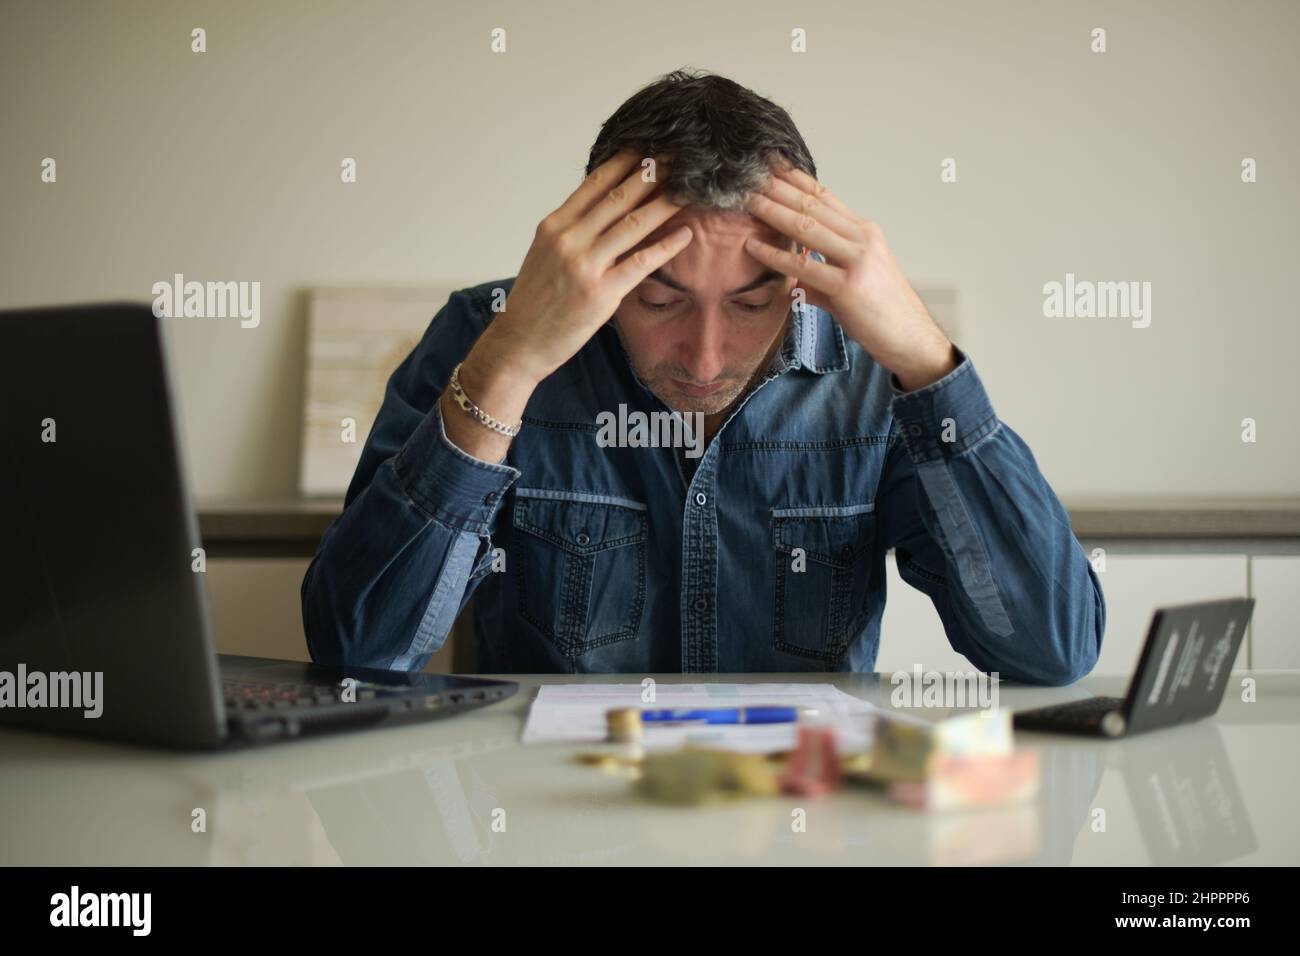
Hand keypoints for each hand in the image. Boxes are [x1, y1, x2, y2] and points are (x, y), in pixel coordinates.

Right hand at [475, 149, 693, 386]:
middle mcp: (569, 239)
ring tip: (688, 188)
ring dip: (664, 203)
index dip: (625, 162)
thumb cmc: (534, 301)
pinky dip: (666, 246)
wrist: (519, 343)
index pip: (594, 184)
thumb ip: (572, 230)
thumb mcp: (545, 254)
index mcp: (554, 225)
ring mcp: (585, 266)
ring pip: (632, 224)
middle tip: (678, 157)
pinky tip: (685, 233)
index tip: (648, 146)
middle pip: (617, 197)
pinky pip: (641, 262)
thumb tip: (604, 207)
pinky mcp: (602, 294)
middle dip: (650, 174)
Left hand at [742, 163, 956, 390]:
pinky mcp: (848, 286)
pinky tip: (754, 247)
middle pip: (813, 206)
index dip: (797, 178)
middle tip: (751, 173)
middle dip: (780, 187)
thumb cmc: (881, 311)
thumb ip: (822, 275)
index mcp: (864, 232)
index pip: (825, 197)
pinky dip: (776, 256)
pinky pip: (804, 267)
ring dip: (773, 212)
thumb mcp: (852, 282)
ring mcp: (857, 260)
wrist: (909, 337)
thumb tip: (796, 278)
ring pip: (807, 228)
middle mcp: (862, 238)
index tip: (772, 164)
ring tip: (748, 201)